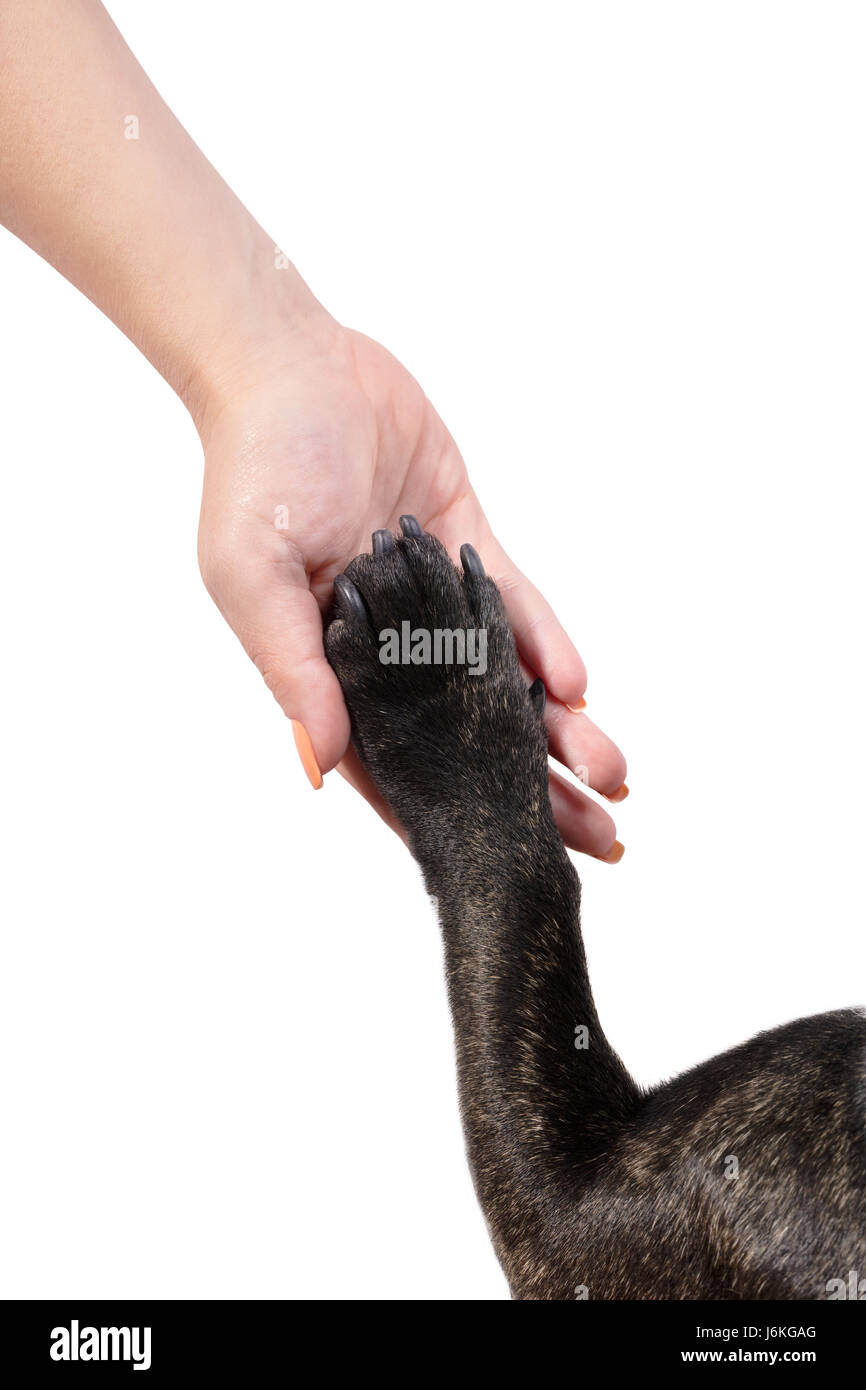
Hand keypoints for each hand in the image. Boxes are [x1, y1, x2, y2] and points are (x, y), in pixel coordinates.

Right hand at [197, 316, 627, 859]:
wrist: (292, 367)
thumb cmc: (253, 472)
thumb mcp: (253, 578)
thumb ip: (294, 669)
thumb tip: (317, 766)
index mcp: (331, 671)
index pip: (398, 767)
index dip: (449, 819)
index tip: (502, 865)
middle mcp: (388, 645)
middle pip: (468, 736)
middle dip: (531, 789)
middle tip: (599, 839)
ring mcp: (430, 597)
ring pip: (502, 679)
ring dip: (558, 728)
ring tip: (613, 776)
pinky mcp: (463, 544)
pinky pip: (513, 603)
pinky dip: (545, 643)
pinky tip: (579, 686)